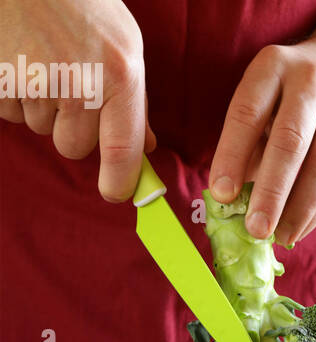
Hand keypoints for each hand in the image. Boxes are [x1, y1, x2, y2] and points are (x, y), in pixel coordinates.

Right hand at [0, 0, 154, 200]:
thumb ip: (134, 99)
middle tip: (69, 91)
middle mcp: (78, 85)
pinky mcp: (1, 79)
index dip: (119, 181)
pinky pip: (10, 112)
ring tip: (44, 64)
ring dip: (43, 109)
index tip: (114, 193)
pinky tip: (21, 63)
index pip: (121, 149)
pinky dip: (15, 96)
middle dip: (72, 130)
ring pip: (41, 129)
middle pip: (74, 147)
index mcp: (118, 77)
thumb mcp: (123, 45)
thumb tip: (146, 147)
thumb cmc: (81, 5)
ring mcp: (35, 83)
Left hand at [209, 1, 315, 246]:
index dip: (233, 155)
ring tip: (281, 236)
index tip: (221, 194)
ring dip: (300, 207)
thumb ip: (253, 139)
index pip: (249, 112)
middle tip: (256, 229)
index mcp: (274, 66)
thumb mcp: (268, 95)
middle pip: (290, 141)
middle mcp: (311, 82)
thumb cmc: (297, 89)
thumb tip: (236, 197)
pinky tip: (302, 227)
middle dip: (272, 190)